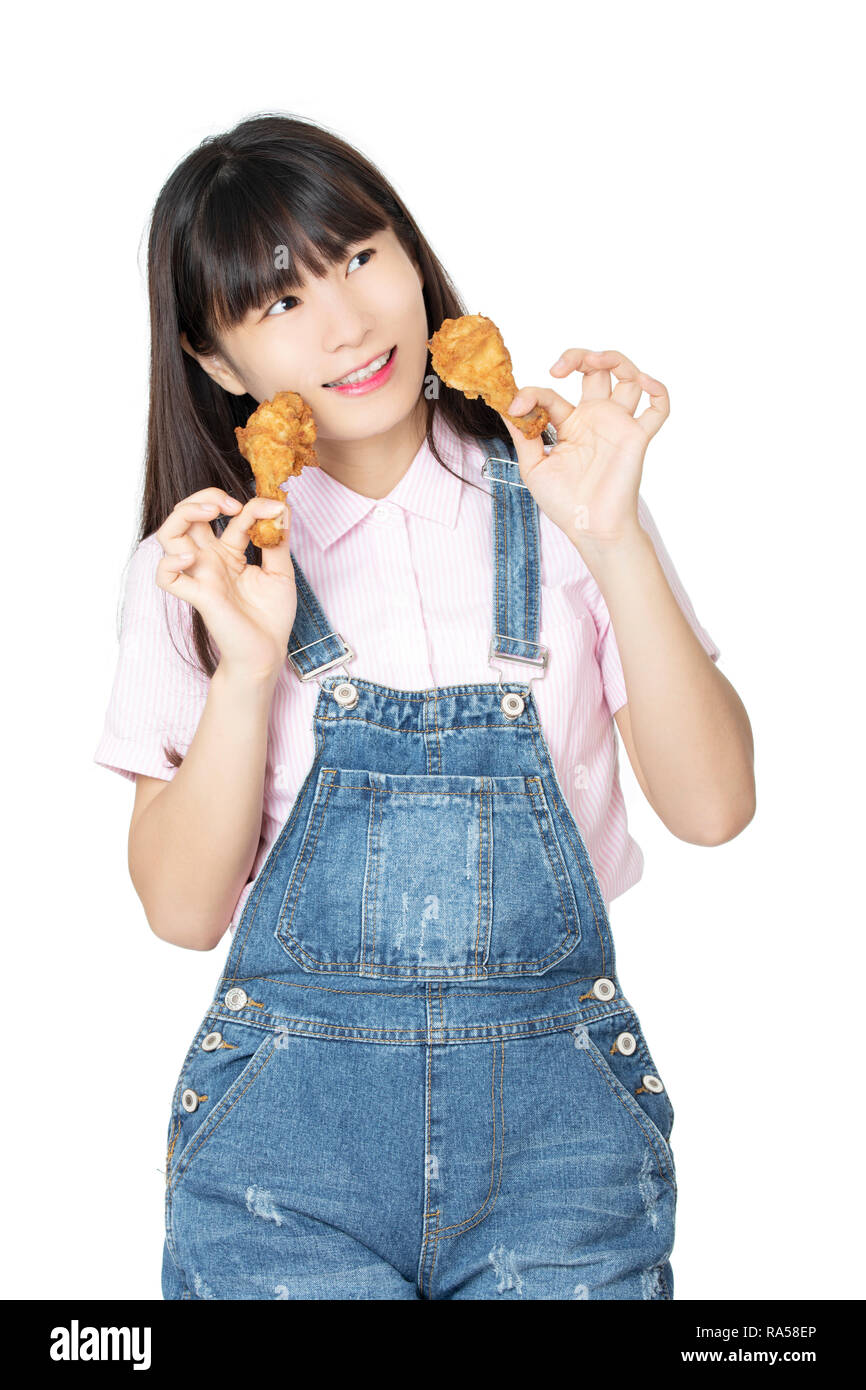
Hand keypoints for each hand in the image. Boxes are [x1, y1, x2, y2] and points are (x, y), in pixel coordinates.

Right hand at [155, 488, 296, 680]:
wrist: (267, 652)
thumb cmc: (271, 616)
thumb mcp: (281, 572)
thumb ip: (278, 541)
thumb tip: (283, 507)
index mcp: (230, 552)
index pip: (231, 516)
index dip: (252, 504)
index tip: (276, 507)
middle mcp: (210, 559)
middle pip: (188, 514)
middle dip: (204, 496)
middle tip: (231, 504)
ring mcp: (200, 575)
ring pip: (168, 535)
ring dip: (184, 514)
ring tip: (210, 513)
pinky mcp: (197, 594)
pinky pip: (165, 576)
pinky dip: (170, 562)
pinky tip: (192, 558)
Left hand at [499, 348, 669, 552]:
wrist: (590, 528)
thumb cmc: (564, 503)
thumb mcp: (534, 468)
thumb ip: (523, 437)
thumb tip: (507, 407)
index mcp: (569, 424)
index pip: (550, 394)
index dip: (531, 394)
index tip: (515, 406)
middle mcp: (595, 418)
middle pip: (596, 370)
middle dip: (580, 356)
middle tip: (559, 367)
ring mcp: (617, 425)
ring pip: (628, 377)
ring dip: (614, 359)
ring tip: (595, 360)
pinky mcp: (637, 437)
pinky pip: (659, 407)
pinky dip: (657, 389)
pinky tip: (643, 382)